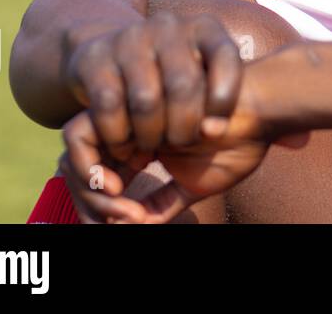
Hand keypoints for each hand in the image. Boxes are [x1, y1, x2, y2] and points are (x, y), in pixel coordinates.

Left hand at [59, 67, 308, 223]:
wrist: (259, 109)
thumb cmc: (238, 142)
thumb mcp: (195, 185)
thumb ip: (162, 205)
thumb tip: (127, 228)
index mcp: (141, 146)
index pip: (100, 178)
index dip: (99, 208)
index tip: (127, 224)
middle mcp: (128, 129)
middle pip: (78, 168)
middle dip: (89, 205)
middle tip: (119, 222)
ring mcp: (123, 115)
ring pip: (73, 154)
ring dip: (89, 191)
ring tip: (123, 211)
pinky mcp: (120, 103)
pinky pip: (80, 136)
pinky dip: (88, 168)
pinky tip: (117, 187)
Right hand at [62, 11, 242, 161]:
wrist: (109, 55)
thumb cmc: (169, 79)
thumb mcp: (202, 81)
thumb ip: (216, 105)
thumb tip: (213, 131)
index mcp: (204, 28)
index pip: (227, 59)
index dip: (224, 100)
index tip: (212, 128)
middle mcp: (168, 26)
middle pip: (183, 85)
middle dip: (183, 128)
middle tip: (178, 145)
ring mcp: (130, 38)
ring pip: (145, 100)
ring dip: (151, 136)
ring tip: (151, 147)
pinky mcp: (94, 58)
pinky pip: (109, 105)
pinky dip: (119, 135)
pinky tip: (124, 145)